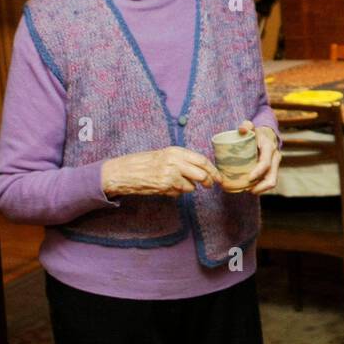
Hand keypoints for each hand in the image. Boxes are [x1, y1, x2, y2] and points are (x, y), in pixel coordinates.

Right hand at [102, 146, 223, 196]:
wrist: (124, 172)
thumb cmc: (144, 164)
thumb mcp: (165, 156)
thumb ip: (182, 161)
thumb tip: (201, 169)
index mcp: (176, 151)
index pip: (202, 160)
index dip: (213, 170)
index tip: (219, 178)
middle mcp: (175, 160)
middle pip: (202, 173)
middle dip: (208, 181)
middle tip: (210, 186)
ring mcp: (170, 173)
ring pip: (192, 186)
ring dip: (188, 188)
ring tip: (176, 184)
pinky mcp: (165, 185)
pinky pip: (180, 192)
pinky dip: (177, 192)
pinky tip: (167, 188)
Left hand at [237, 120, 280, 194]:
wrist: (267, 135)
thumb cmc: (256, 133)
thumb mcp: (251, 127)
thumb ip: (246, 126)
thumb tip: (242, 130)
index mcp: (270, 148)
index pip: (266, 163)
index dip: (257, 172)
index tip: (248, 178)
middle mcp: (275, 157)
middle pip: (272, 178)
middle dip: (259, 186)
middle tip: (246, 189)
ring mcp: (276, 165)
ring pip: (272, 182)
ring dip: (260, 189)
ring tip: (247, 190)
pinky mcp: (273, 170)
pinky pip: (269, 182)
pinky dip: (260, 187)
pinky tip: (251, 188)